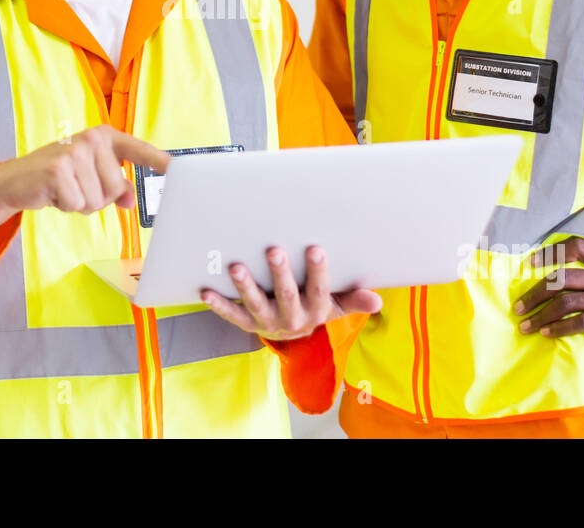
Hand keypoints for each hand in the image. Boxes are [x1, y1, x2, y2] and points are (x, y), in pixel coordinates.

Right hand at [0, 124, 169, 216]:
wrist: (16, 179)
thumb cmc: (59, 177)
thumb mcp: (91, 178)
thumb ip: (115, 186)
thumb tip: (130, 199)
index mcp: (104, 137)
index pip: (137, 149)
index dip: (159, 161)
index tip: (178, 169)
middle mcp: (92, 139)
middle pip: (116, 188)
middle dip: (98, 197)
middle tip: (76, 187)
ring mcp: (74, 151)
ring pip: (98, 200)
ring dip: (81, 203)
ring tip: (64, 189)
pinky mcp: (58, 169)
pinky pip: (78, 205)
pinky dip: (66, 206)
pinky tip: (54, 193)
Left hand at [201, 246, 382, 341]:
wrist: (294, 335)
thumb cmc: (316, 306)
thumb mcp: (337, 306)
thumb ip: (354, 300)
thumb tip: (378, 301)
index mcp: (316, 312)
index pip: (320, 292)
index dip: (318, 273)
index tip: (315, 249)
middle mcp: (292, 319)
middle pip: (286, 296)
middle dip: (280, 274)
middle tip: (274, 250)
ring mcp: (267, 322)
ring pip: (256, 305)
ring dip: (245, 286)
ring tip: (236, 267)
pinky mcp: (247, 323)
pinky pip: (232, 315)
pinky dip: (219, 304)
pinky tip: (206, 290)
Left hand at [513, 236, 583, 344]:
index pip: (575, 247)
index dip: (550, 253)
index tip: (532, 264)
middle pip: (560, 279)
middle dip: (534, 293)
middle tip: (518, 306)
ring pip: (565, 302)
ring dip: (540, 314)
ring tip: (525, 325)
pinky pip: (580, 323)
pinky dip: (560, 328)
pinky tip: (547, 333)